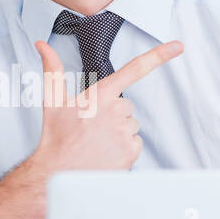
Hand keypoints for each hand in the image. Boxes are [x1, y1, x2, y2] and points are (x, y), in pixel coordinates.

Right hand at [29, 38, 183, 172]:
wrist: (56, 172)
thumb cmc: (56, 137)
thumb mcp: (52, 100)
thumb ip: (51, 69)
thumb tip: (42, 46)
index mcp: (100, 95)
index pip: (134, 69)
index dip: (158, 55)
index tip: (176, 47)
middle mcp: (115, 111)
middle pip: (126, 106)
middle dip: (113, 115)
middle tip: (93, 127)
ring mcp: (124, 131)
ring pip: (131, 125)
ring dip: (118, 132)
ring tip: (97, 141)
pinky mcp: (130, 151)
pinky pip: (135, 143)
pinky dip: (123, 148)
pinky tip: (105, 152)